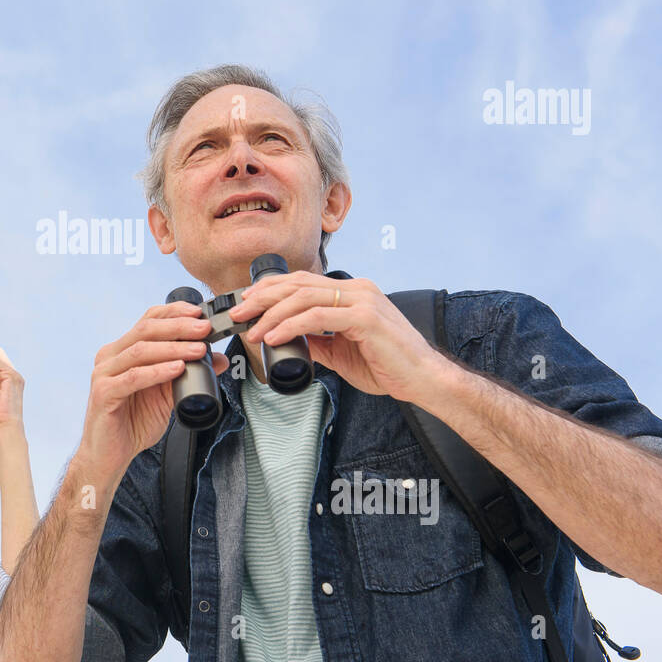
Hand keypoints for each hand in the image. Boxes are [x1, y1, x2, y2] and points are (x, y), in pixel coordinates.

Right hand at [79, 301, 228, 478]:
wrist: (110, 456)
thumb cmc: (133, 423)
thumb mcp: (167, 395)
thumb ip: (188, 375)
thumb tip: (218, 360)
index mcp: (122, 351)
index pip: (148, 320)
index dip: (174, 312)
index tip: (199, 313)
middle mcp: (110, 357)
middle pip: (146, 330)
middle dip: (179, 327)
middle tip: (204, 329)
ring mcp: (103, 373)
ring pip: (140, 350)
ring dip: (173, 348)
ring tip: (198, 349)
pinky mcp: (103, 393)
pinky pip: (133, 377)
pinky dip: (158, 371)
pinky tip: (177, 369)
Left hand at [230, 273, 447, 401]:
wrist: (423, 380)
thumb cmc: (389, 366)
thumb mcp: (342, 352)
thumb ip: (318, 341)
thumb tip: (289, 340)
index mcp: (353, 292)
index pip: (303, 281)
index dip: (271, 288)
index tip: (246, 302)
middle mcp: (357, 289)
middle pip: (298, 283)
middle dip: (262, 297)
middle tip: (238, 313)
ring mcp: (363, 300)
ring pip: (304, 297)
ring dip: (271, 314)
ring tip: (251, 330)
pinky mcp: (365, 318)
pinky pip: (318, 317)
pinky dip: (290, 326)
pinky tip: (273, 337)